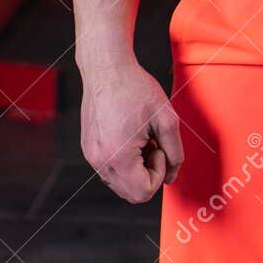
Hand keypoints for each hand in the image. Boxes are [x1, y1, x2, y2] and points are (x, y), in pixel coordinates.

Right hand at [79, 58, 183, 202]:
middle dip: (148, 175)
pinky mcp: (88, 148)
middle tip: (152, 145)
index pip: (143, 192)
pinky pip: (110, 170)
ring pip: (120, 184)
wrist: (107, 68)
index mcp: (118, 156)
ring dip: (136, 170)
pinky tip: (130, 137)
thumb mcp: (166, 119)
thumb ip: (175, 152)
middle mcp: (99, 160)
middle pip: (131, 194)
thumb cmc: (135, 88)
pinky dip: (124, 163)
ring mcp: (91, 155)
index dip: (159, 174)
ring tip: (141, 140)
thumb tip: (172, 177)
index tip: (158, 148)